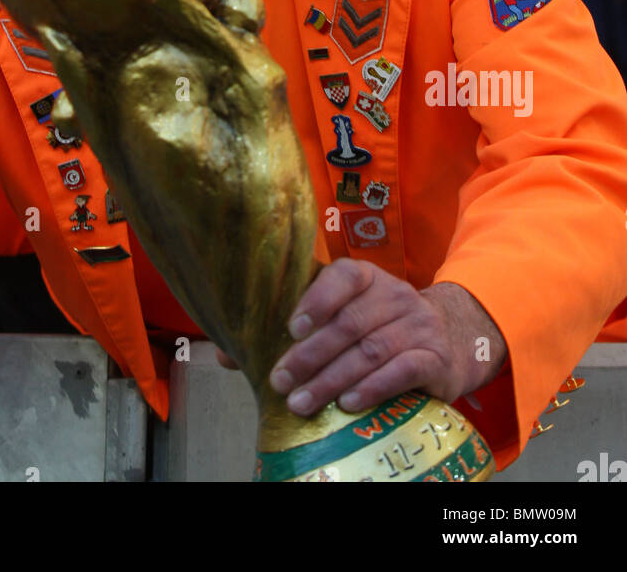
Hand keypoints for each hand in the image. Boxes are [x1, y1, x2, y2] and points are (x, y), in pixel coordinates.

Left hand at [268, 261, 506, 415]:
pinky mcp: (435, 359)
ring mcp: (418, 325)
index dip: (316, 299)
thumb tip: (227, 354)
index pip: (343, 276)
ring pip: (370, 351)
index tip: (290, 328)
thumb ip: (295, 331)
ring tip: (302, 402)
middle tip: (280, 381)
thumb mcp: (347, 315)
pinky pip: (402, 371)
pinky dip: (372, 389)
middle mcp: (395, 295)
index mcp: (368, 277)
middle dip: (311, 355)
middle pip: (349, 323)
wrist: (453, 339)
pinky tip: (348, 404)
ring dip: (332, 380)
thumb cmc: (381, 327)